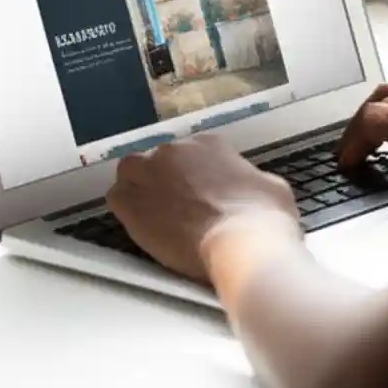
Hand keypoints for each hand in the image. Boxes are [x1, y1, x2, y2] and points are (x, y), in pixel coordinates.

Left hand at [107, 134, 301, 282]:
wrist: (242, 244)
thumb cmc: (265, 218)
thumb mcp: (271, 186)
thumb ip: (250, 179)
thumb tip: (248, 186)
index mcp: (209, 143)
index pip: (192, 155)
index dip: (195, 177)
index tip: (202, 196)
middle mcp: (174, 150)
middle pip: (161, 162)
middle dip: (167, 182)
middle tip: (180, 210)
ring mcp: (148, 173)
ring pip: (132, 174)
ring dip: (141, 189)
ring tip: (155, 216)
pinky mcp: (129, 202)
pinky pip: (117, 198)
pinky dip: (126, 209)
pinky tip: (141, 226)